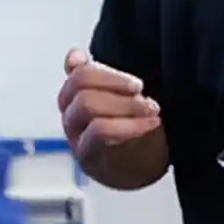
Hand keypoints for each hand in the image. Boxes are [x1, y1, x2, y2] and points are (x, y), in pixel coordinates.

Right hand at [57, 48, 161, 163]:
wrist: (140, 169)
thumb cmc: (131, 127)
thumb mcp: (120, 96)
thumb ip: (100, 76)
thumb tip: (74, 54)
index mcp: (75, 93)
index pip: (79, 72)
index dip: (108, 74)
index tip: (138, 85)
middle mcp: (70, 112)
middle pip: (80, 85)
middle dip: (118, 86)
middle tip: (149, 97)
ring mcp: (74, 134)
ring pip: (87, 105)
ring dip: (125, 105)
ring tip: (153, 111)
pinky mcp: (85, 156)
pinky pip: (98, 132)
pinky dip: (128, 125)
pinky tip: (149, 125)